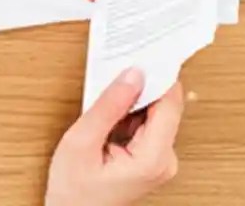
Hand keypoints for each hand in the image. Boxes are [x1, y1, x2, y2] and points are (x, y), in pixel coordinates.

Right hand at [45, 69, 184, 205]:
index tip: (148, 54)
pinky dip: (130, 114)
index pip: (170, 104)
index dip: (160, 75)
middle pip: (164, 107)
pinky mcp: (152, 159)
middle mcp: (164, 160)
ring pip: (155, 114)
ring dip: (133, 101)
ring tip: (107, 100)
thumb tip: (132, 74)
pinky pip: (147, 125)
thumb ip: (108, 106)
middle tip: (119, 71)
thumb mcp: (82, 142)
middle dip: (142, 87)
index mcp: (153, 158)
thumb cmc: (74, 190)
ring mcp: (160, 161)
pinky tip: (110, 117)